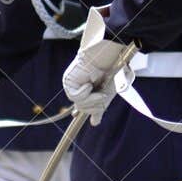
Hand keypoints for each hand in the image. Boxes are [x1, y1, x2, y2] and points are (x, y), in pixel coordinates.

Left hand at [62, 7, 130, 123]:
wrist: (106, 56)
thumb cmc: (113, 69)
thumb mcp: (112, 92)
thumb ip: (102, 107)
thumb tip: (94, 123)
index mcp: (94, 92)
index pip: (89, 107)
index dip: (92, 114)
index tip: (94, 122)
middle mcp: (83, 91)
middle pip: (86, 111)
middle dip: (96, 105)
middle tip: (102, 94)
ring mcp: (74, 88)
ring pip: (81, 106)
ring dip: (92, 99)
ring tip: (97, 88)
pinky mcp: (68, 83)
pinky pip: (75, 97)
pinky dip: (84, 92)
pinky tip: (88, 84)